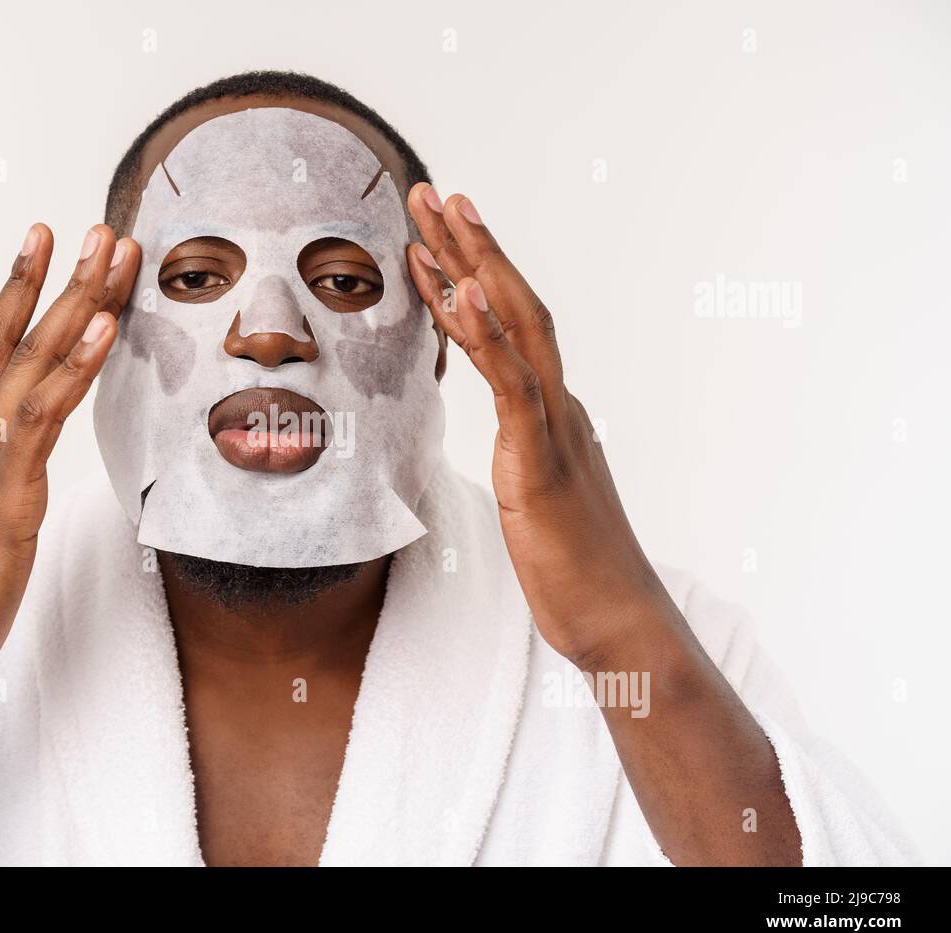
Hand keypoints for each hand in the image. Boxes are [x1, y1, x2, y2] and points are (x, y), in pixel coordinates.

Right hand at [0, 223, 138, 683]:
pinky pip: (47, 413)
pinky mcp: (4, 487)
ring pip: (37, 361)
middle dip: (62, 277)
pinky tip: (102, 329)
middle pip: (18, 335)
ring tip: (114, 254)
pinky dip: (77, 366)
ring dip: (81, 302)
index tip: (43, 239)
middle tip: (101, 228)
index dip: (16, 286)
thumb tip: (29, 449)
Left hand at [405, 185, 679, 667]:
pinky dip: (486, 335)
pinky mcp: (543, 462)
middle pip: (514, 306)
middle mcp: (557, 406)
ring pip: (516, 328)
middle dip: (471, 246)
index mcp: (551, 414)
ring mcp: (554, 428)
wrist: (619, 622)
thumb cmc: (578, 571)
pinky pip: (513, 386)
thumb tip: (517, 442)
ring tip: (441, 212)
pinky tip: (461, 290)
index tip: (441, 235)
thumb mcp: (540, 502)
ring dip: (476, 264)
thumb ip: (530, 459)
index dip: (474, 276)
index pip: (509, 329)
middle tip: (433, 190)